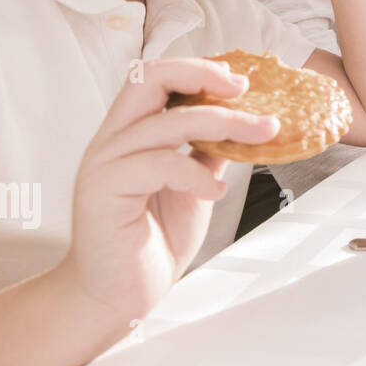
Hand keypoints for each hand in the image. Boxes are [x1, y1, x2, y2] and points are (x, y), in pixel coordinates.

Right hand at [58, 58, 281, 323]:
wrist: (117, 295)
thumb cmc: (152, 240)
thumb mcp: (193, 185)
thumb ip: (209, 151)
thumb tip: (249, 123)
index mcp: (130, 132)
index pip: (155, 76)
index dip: (198, 70)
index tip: (241, 82)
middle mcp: (112, 139)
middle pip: (148, 76)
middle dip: (202, 74)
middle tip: (244, 88)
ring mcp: (104, 163)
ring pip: (167, 121)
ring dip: (225, 123)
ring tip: (262, 135)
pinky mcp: (103, 191)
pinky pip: (160, 164)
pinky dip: (197, 173)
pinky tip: (215, 190)